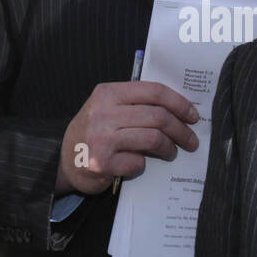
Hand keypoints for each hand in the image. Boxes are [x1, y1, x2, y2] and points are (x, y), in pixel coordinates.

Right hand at [55, 81, 199, 194]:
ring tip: (172, 153)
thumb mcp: (107, 108)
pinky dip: (144, 165)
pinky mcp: (102, 162)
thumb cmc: (93, 133)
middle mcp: (103, 113)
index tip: (192, 116)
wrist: (64, 162)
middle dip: (181, 130)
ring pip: (153, 139)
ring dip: (169, 148)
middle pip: (158, 116)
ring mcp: (101, 138)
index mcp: (108, 93)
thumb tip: (178, 109)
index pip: (154, 92)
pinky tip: (139, 164)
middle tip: (190, 141)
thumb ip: (135, 104)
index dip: (179, 103)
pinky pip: (138, 162)